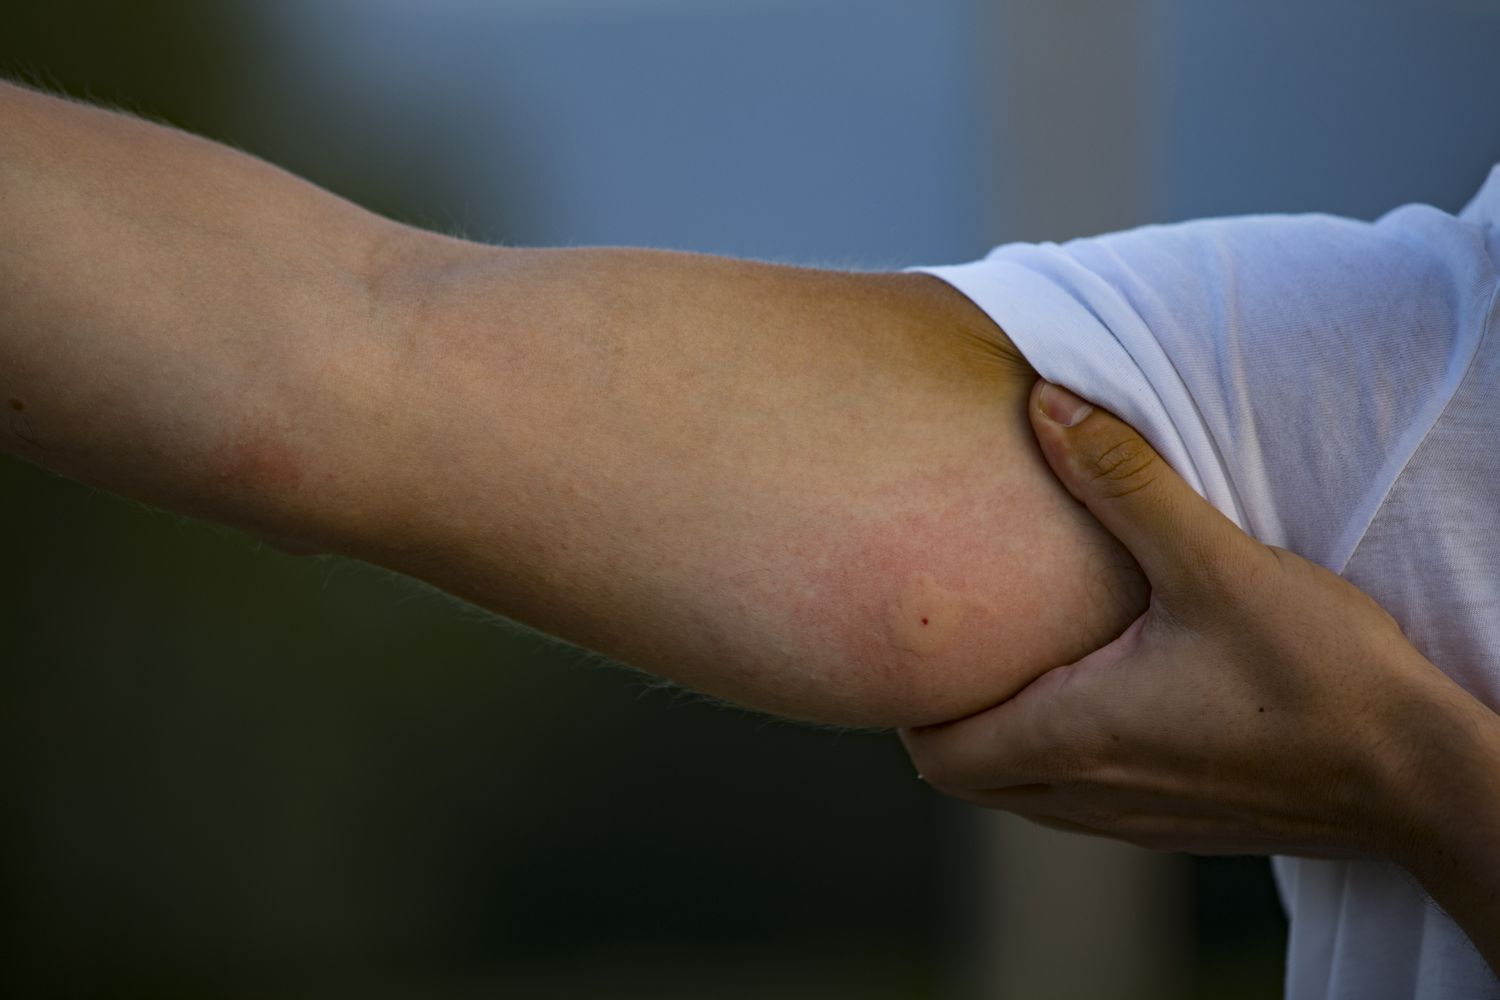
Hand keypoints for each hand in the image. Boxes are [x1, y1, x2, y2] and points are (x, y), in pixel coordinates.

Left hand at [901, 379, 1486, 865]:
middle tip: (961, 643)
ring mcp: (1137, 823)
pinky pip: (1080, 802)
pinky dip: (1059, 760)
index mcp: (1076, 738)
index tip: (920, 643)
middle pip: (969, 780)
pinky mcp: (1179, 826)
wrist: (1421, 778)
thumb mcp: (1216, 565)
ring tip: (1021, 661)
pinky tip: (1101, 695)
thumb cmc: (1323, 678)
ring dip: (1004, 739)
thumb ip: (1124, 483)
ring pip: (1023, 795)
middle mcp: (1092, 796)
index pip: (939, 756)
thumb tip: (1044, 405)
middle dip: (947, 719)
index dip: (908, 706)